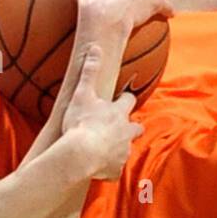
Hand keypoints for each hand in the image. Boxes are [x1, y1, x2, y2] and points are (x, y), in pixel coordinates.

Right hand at [62, 48, 142, 180]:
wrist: (80, 155)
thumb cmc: (81, 122)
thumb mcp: (82, 93)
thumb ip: (89, 70)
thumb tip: (95, 46)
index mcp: (119, 113)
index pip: (129, 101)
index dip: (125, 98)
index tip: (122, 97)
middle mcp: (126, 132)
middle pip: (136, 128)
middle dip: (132, 126)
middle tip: (120, 126)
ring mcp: (122, 153)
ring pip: (125, 149)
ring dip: (118, 147)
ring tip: (103, 148)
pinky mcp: (116, 171)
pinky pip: (114, 169)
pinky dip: (108, 167)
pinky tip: (97, 167)